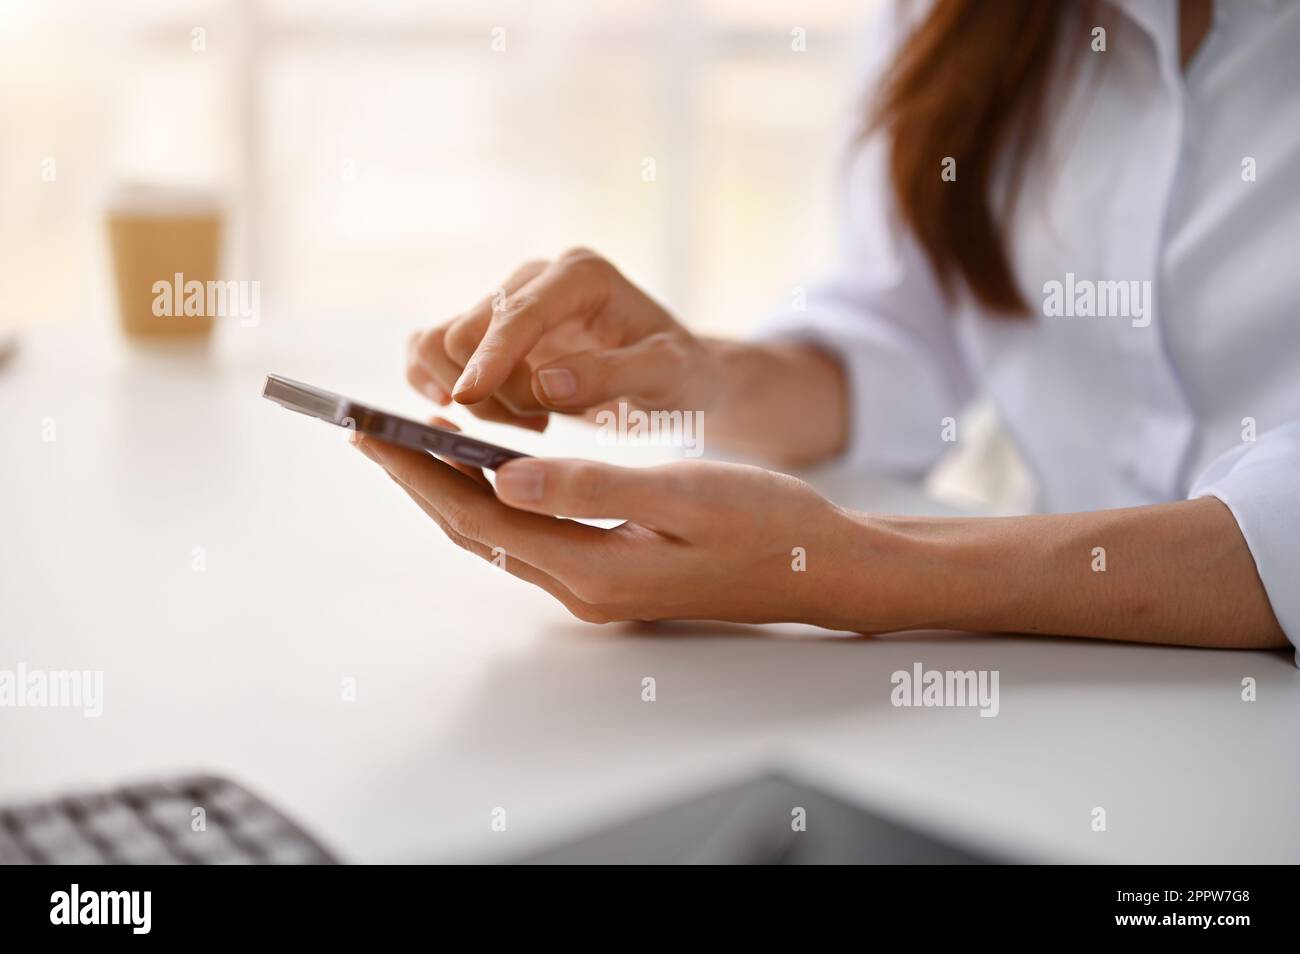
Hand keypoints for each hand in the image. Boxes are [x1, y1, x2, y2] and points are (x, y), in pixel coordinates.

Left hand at [352, 430, 902, 629]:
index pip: (481, 517)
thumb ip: (588, 486)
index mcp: (596, 568)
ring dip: (452, 491)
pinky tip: (488, 472)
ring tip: (413, 446)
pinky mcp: (613, 577)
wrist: (820, 568)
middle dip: (420, 481)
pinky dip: (495, 503)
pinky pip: (532, 539)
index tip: (371, 433)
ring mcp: (598, 590)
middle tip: (369, 434)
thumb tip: (500, 477)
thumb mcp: (681, 493)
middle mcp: (585, 589)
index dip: (421, 473)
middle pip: (478, 532)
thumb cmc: (766, 523)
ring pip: (500, 537)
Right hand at [406, 249, 720, 431]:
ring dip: (474, 398)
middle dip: (491, 391)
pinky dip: (442, 389)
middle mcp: (535, 277)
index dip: (490, 356)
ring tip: (534, 420)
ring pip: (439, 346)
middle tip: (544, 425)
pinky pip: (426, 353)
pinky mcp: (486, 331)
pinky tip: (496, 416)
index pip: (517, 311)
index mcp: (581, 275)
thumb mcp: (665, 377)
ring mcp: (505, 302)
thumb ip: (610, 376)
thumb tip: (545, 384)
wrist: (674, 377)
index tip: (466, 400)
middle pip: (464, 331)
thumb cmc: (676, 375)